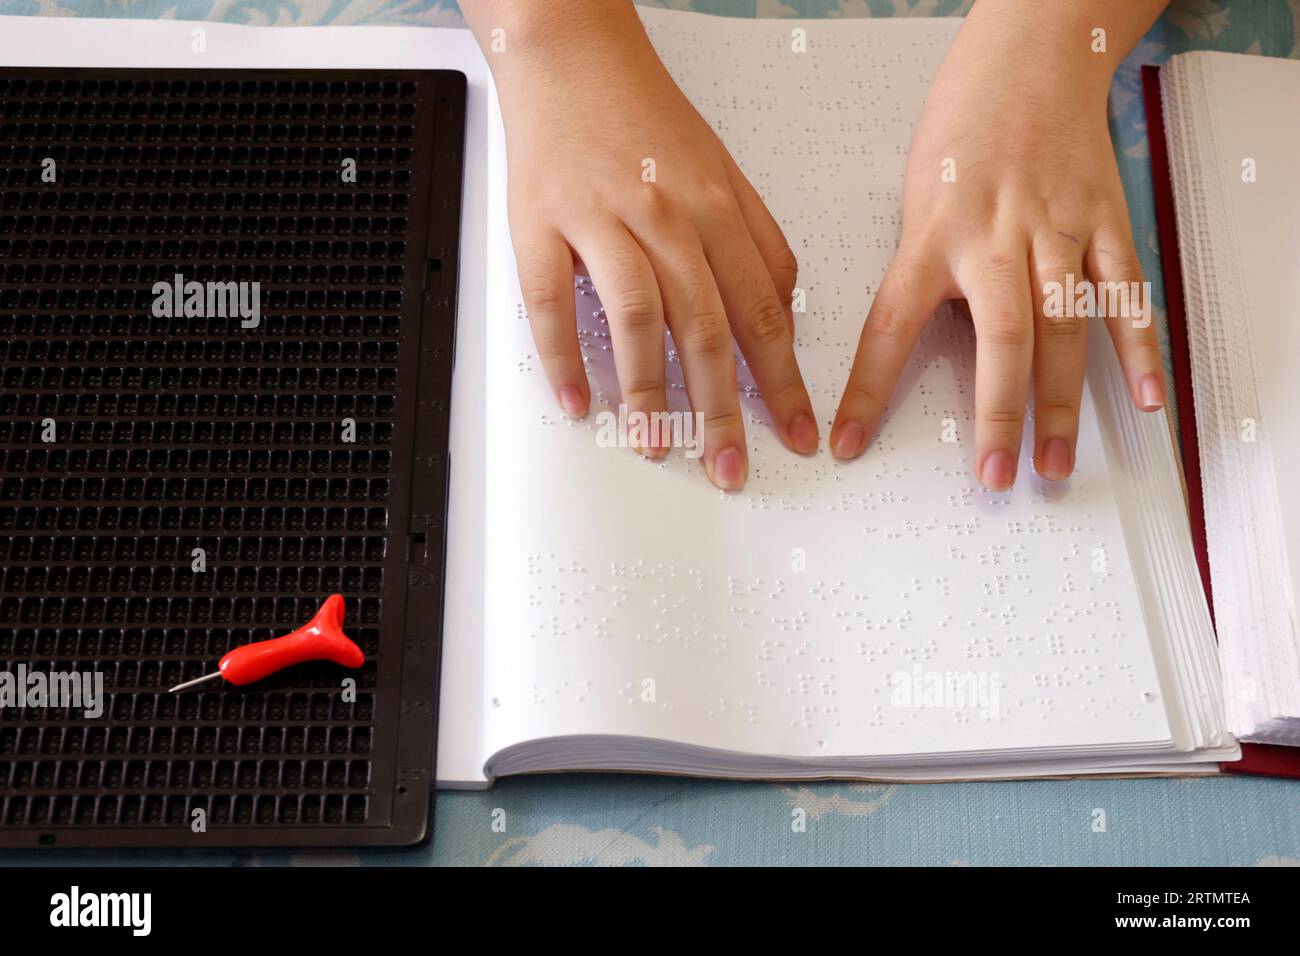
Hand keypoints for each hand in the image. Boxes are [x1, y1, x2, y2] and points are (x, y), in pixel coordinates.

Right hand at [468, 1, 817, 489]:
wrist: (572, 53)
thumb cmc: (645, 118)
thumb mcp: (723, 171)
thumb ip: (757, 242)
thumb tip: (784, 314)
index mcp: (717, 208)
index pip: (762, 311)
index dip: (782, 381)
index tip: (796, 432)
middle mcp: (666, 216)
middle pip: (706, 327)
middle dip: (724, 409)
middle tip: (731, 467)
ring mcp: (601, 217)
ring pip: (636, 317)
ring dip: (648, 393)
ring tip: (656, 446)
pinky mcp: (541, 221)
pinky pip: (550, 300)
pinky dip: (563, 357)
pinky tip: (577, 401)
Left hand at [830, 1, 1167, 489]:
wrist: (1031, 57)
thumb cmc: (962, 128)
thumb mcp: (914, 200)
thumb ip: (921, 271)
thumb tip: (915, 344)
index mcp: (930, 237)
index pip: (888, 328)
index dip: (866, 393)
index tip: (848, 444)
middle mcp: (994, 238)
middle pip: (999, 339)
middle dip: (998, 414)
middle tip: (997, 475)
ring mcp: (1055, 230)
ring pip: (1063, 327)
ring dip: (1061, 402)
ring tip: (1055, 462)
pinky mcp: (1103, 220)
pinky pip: (1123, 292)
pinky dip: (1135, 349)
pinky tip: (1140, 400)